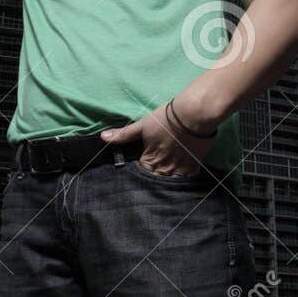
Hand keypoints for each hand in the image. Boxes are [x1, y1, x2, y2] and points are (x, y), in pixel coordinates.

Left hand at [100, 105, 214, 177]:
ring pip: (171, 182)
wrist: (194, 114)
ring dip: (168, 179)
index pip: (141, 175)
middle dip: (154, 179)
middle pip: (156, 180)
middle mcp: (165, 168)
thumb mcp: (142, 125)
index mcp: (150, 159)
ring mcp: (181, 169)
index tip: (142, 167)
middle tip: (154, 173)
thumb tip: (103, 137)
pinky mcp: (195, 166)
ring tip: (166, 175)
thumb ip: (124, 135)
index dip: (140, 172)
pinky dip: (184, 177)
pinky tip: (181, 172)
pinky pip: (187, 179)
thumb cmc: (166, 118)